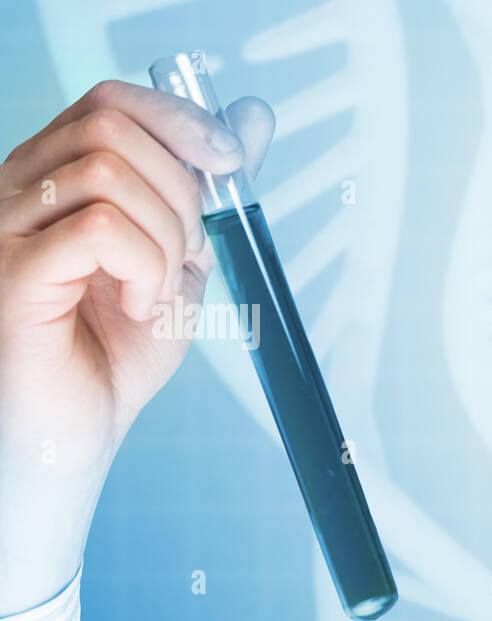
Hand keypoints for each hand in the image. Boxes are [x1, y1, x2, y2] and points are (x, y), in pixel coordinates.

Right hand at [0, 80, 273, 614]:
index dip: (180, 119)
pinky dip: (144, 268)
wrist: (77, 430)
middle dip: (181, 192)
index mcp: (54, 178)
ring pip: (109, 173)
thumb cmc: (113, 352)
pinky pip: (99, 230)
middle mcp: (17, 189)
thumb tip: (251, 117)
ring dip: (165, 237)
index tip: (229, 162)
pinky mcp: (12, 274)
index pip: (111, 102)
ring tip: (154, 291)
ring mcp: (6, 227)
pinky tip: (135, 306)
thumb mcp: (179, 260)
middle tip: (182, 257)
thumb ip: (206, 192)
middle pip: (112, 126)